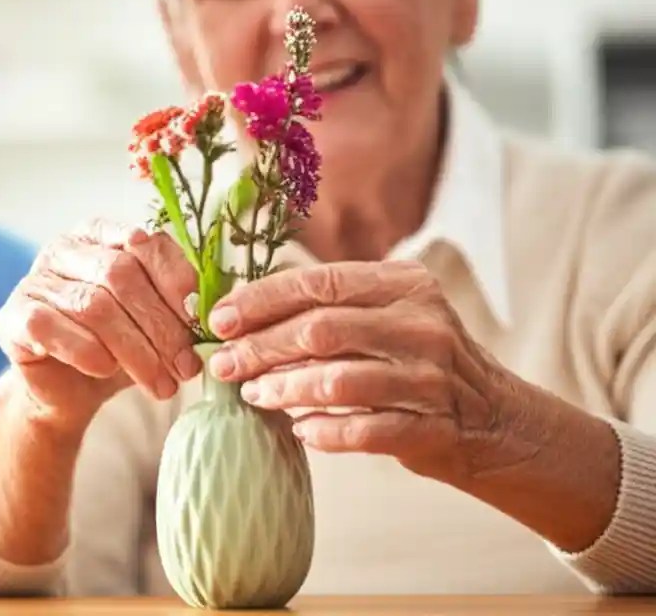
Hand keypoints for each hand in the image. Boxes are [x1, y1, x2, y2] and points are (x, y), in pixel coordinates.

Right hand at [0, 220, 203, 430]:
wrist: (68, 391)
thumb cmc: (116, 347)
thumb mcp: (152, 320)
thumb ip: (175, 304)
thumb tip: (212, 311)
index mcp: (101, 235)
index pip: (144, 242)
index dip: (176, 280)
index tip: (203, 320)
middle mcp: (64, 249)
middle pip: (120, 275)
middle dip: (161, 326)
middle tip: (186, 367)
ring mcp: (34, 280)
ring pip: (93, 306)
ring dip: (135, 350)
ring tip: (161, 384)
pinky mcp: (12, 316)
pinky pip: (52, 328)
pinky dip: (86, 351)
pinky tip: (105, 370)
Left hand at [207, 260, 529, 482]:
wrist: (497, 421)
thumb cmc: (418, 362)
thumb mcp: (388, 317)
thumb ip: (328, 309)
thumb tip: (238, 315)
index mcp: (405, 285)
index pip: (319, 283)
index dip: (261, 300)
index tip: (219, 319)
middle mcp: (423, 325)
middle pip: (321, 331)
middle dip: (261, 348)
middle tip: (223, 365)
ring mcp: (432, 377)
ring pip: (337, 381)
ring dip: (284, 390)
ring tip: (254, 396)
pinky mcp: (435, 427)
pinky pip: (364, 431)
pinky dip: (325, 432)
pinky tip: (301, 431)